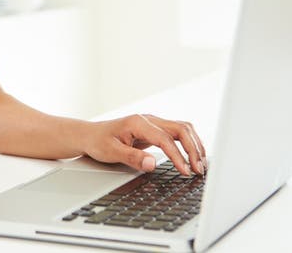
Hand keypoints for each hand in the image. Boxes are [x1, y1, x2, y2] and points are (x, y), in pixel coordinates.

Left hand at [81, 114, 205, 175]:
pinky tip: (193, 157)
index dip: (178, 156)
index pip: (165, 139)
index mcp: (139, 122)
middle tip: (199, 170)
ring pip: (183, 129)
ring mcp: (154, 123)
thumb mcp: (111, 152)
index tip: (185, 172)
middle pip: (181, 129)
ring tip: (201, 165)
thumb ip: (132, 158)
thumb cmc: (99, 142)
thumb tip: (153, 164)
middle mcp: (149, 119)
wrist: (90, 135)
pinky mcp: (156, 130)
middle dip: (193, 149)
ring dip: (194, 145)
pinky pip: (178, 133)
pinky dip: (189, 144)